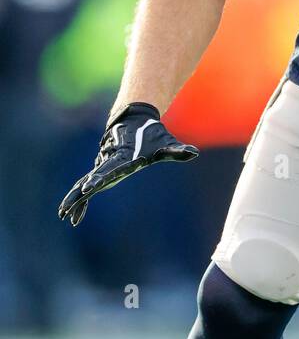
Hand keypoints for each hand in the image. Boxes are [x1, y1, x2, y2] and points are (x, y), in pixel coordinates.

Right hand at [59, 103, 198, 226]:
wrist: (135, 122)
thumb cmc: (152, 135)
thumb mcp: (166, 144)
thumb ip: (178, 150)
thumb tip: (194, 152)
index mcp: (122, 158)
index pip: (109, 170)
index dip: (99, 178)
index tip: (89, 187)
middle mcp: (109, 163)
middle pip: (91, 180)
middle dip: (79, 194)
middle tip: (67, 207)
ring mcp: (103, 167)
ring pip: (84, 185)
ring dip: (74, 200)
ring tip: (64, 215)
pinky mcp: (102, 171)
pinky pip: (88, 188)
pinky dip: (81, 201)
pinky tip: (75, 217)